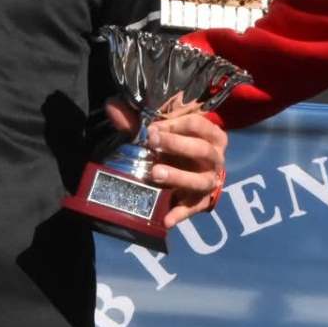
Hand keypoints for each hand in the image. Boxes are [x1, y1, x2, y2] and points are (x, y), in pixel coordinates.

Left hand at [105, 97, 227, 229]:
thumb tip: (112, 107)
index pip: (198, 124)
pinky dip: (180, 214)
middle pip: (202, 149)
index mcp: (212, 135)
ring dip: (179, 177)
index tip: (153, 128)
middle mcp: (215, 158)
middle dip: (177, 144)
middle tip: (152, 142)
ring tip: (155, 174)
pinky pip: (192, 209)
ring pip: (200, 180)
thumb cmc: (177, 146)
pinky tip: (166, 219)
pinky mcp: (201, 202)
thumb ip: (138, 120)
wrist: (193, 172)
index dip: (175, 124)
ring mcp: (209, 181)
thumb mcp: (162, 132)